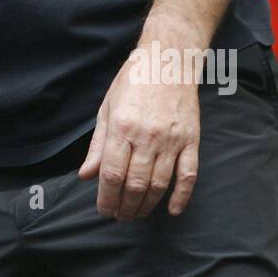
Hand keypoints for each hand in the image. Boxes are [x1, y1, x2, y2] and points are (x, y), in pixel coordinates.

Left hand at [77, 33, 200, 220]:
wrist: (168, 60)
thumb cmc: (133, 82)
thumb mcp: (107, 109)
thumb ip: (98, 145)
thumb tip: (86, 175)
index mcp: (122, 127)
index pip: (112, 174)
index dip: (107, 198)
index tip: (104, 210)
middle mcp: (147, 136)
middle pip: (135, 184)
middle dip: (125, 207)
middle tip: (120, 217)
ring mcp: (172, 139)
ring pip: (160, 184)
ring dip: (147, 205)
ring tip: (137, 214)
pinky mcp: (191, 140)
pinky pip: (188, 175)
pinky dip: (181, 196)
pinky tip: (172, 210)